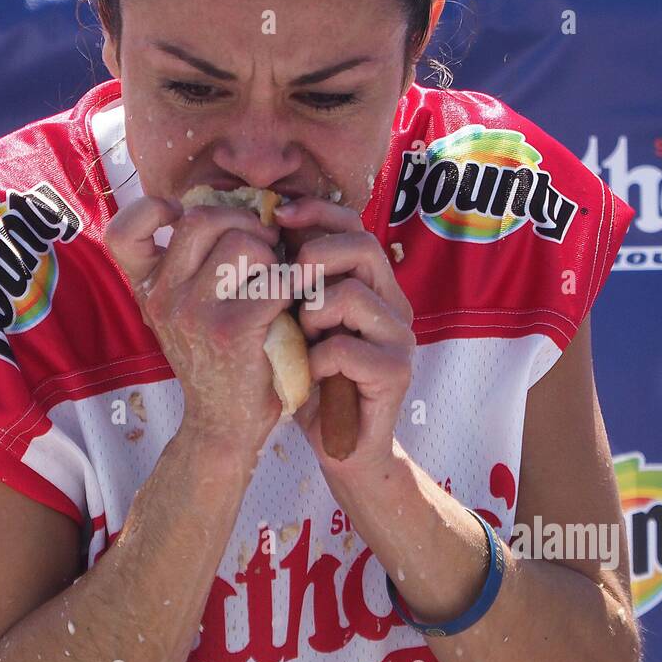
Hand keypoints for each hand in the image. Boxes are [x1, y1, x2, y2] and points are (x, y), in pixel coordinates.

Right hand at [103, 193, 294, 456]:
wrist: (226, 425)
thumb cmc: (218, 358)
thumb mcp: (187, 311)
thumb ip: (193, 264)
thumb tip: (238, 205)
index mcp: (148, 289)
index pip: (123, 231)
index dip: (152, 209)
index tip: (182, 218)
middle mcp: (162, 297)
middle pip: (202, 218)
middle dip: (244, 222)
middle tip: (263, 247)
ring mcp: (193, 312)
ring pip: (242, 242)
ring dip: (271, 254)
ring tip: (276, 279)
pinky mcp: (232, 329)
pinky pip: (274, 280)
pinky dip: (294, 285)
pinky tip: (295, 302)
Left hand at [274, 196, 415, 474]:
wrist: (343, 449)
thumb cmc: (313, 382)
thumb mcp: (297, 322)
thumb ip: (295, 283)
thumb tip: (261, 231)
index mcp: (372, 286)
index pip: (354, 225)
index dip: (318, 211)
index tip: (279, 216)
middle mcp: (394, 304)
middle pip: (363, 246)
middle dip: (315, 258)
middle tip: (288, 286)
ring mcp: (400, 338)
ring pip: (353, 295)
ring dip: (313, 315)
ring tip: (302, 341)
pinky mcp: (396, 373)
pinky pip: (346, 348)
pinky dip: (317, 360)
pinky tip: (310, 375)